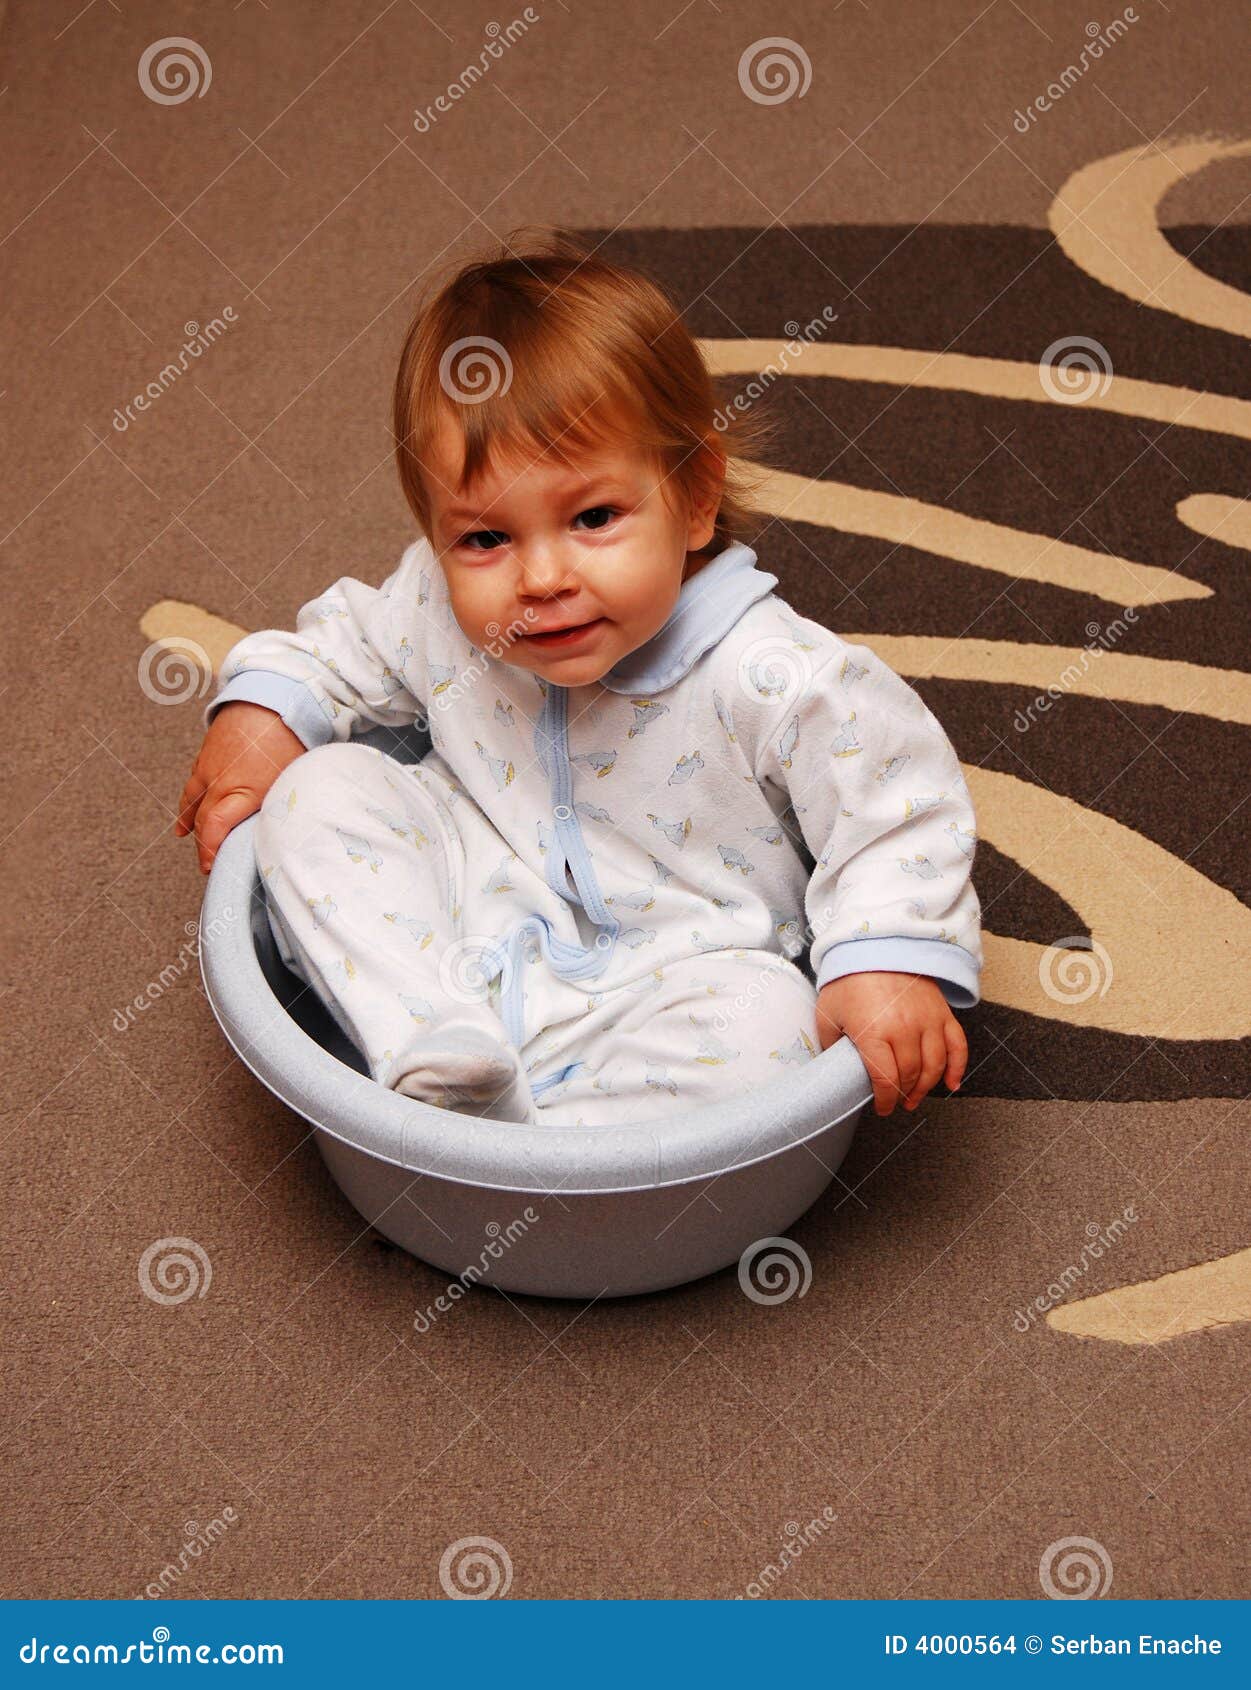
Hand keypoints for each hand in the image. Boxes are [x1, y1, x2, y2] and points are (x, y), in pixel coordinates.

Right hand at [174, 701, 306, 874]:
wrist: (271, 695)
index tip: (210, 867)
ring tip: (186, 837)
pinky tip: (188, 806)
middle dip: (202, 843)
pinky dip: (189, 798)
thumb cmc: (290, 737)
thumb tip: (284, 829)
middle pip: (201, 819)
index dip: (209, 850)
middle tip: (206, 863)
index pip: (214, 828)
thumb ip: (281, 806)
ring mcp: (209, 766)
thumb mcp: (292, 779)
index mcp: (242, 790)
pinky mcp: (206, 753)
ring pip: (192, 800)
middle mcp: (220, 781)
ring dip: (189, 821)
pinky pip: (193, 782)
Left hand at [815, 971, 967, 1116]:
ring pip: (934, 1066)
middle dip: (902, 1095)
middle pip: (910, 1076)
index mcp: (874, 1033)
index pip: (885, 1080)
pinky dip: (957, 1068)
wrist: (877, 944)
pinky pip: (957, 1046)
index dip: (884, 1101)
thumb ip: (830, 1044)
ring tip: (914, 1098)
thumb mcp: (828, 1012)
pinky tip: (951, 1084)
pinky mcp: (942, 1012)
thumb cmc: (849, 978)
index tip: (881, 1108)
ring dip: (925, 1087)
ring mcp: (928, 1021)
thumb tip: (832, 1067)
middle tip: (895, 1102)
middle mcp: (904, 1029)